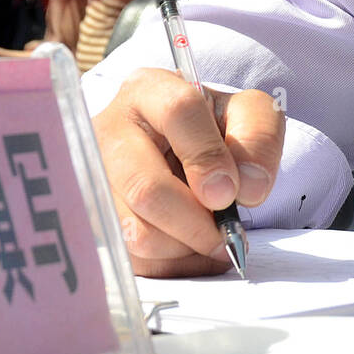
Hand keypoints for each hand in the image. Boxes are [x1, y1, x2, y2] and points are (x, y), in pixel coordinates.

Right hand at [92, 68, 285, 277]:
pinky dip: (175, 263)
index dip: (209, 156)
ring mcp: (95, 180)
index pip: (177, 113)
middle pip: (146, 188)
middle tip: (226, 233)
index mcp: (149, 91)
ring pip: (138, 232)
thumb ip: (257, 137)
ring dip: (187, 245)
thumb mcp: (248, 114)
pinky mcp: (97, 221)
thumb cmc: (213, 128)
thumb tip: (247, 188)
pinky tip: (192, 247)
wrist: (183, 149)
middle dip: (196, 222)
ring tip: (209, 233)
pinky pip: (137, 261)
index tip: (231, 192)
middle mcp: (110, 131)